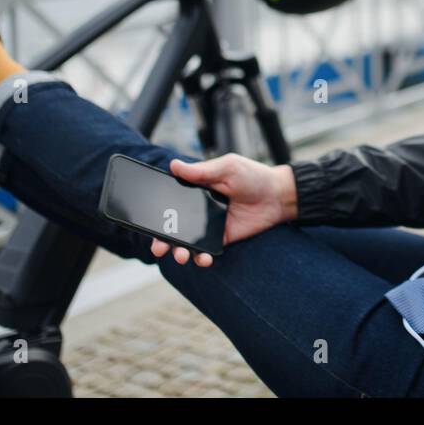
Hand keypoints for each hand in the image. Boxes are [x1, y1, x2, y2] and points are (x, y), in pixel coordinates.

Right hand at [148, 154, 297, 266]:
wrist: (278, 195)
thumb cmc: (253, 176)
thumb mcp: (228, 168)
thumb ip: (202, 171)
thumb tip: (174, 165)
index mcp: (196, 189)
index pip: (169, 201)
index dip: (156, 212)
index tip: (145, 221)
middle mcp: (198, 210)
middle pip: (172, 226)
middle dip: (162, 239)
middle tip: (159, 247)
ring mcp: (209, 226)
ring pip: (187, 242)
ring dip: (179, 251)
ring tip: (180, 255)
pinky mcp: (222, 239)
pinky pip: (206, 251)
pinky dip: (201, 258)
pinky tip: (203, 259)